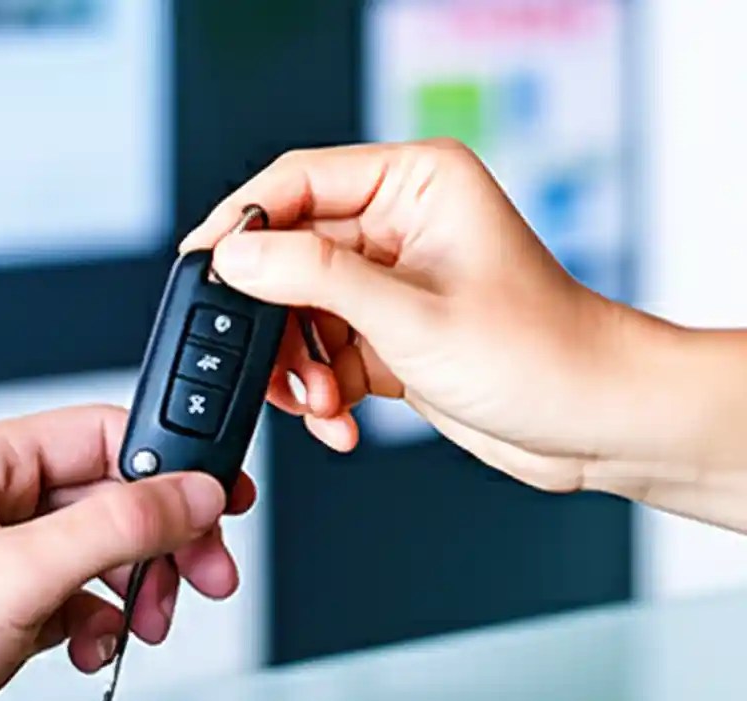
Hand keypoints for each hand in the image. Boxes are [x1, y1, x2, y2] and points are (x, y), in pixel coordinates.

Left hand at [0, 405, 253, 700]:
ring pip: (100, 553)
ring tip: (150, 620)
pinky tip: (95, 648)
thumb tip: (192, 491)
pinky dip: (101, 625)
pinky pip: (78, 600)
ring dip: (137, 587)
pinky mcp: (1, 611)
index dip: (166, 463)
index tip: (220, 497)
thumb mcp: (16, 573)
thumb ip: (114, 524)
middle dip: (161, 538)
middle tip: (207, 571)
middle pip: (110, 497)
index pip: (99, 434)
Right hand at [182, 140, 660, 491]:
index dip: (241, 223)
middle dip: (273, 320)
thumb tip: (234, 255)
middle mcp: (399, 223)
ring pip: (297, 312)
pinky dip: (319, 392)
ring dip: (296, 367)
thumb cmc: (541, 354)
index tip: (200, 265)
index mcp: (415, 183)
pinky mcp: (388, 332)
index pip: (298, 181)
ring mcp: (390, 281)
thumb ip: (314, 278)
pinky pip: (322, 353)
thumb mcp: (411, 315)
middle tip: (264, 363)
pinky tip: (337, 419)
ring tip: (319, 403)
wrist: (594, 425)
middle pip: (288, 254)